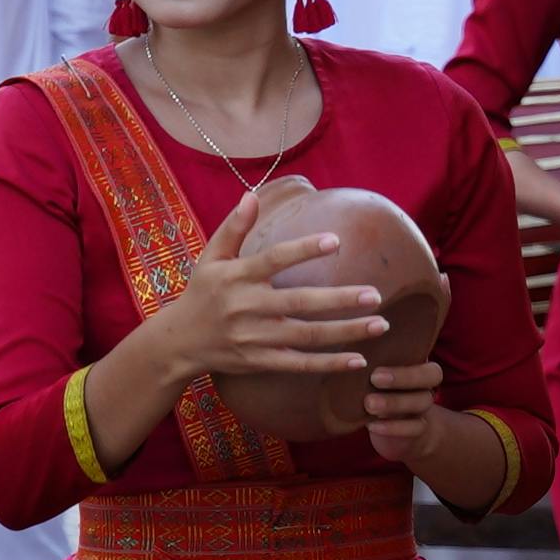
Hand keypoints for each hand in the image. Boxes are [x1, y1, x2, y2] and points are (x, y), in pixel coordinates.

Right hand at [118, 180, 389, 404]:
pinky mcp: (260, 361)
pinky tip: (359, 360)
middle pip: (300, 303)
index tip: (336, 241)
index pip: (273, 260)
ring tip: (381, 323)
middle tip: (376, 294)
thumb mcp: (210, 258)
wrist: (178, 342)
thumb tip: (252, 195)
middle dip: (340, 299)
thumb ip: (234, 228)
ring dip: (346, 331)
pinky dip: (330, 363)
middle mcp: (246, 307)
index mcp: (236, 277)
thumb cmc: (201, 293)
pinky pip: (300, 364)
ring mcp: (255, 338)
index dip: (304, 250)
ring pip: (307, 336)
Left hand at [358, 352, 454, 467]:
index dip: (407, 360)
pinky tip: (372, 425)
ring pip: (422, 402)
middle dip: (403, 376)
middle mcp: (425, 385)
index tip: (376, 365)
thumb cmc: (374, 392)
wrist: (392, 432)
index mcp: (415, 365)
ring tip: (369, 403)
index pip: (425, 355)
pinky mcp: (418, 430)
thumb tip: (345, 334)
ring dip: (395, 402)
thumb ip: (368, 360)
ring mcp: (423, 408)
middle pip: (430, 376)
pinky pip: (414, 428)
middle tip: (374, 378)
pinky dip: (393, 427)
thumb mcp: (372, 376)